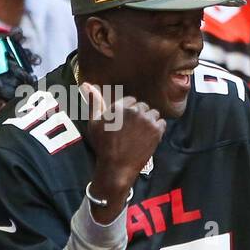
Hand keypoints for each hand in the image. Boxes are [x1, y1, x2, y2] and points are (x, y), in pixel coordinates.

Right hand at [83, 85, 165, 211]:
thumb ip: (95, 102)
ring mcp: (147, 120)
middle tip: (133, 131)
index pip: (131, 100)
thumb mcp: (94, 122)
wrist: (117, 167)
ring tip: (140, 134)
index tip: (126, 123)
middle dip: (140, 116)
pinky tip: (148, 138)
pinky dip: (158, 129)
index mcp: (119, 107)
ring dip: (150, 121)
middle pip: (143, 106)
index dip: (129, 112)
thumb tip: (87, 83)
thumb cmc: (103, 145)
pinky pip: (162, 123)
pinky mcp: (157, 131)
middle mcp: (134, 111)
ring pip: (154, 113)